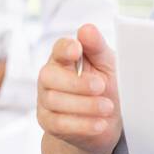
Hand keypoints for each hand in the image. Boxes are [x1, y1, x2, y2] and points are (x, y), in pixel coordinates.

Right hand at [36, 23, 121, 153]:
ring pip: (55, 101)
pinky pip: (60, 124)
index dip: (65, 49)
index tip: (77, 50)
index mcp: (63, 58)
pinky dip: (82, 124)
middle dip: (77, 83)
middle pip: (49, 76)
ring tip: (108, 107)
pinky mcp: (48, 123)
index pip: (58, 49)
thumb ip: (97, 47)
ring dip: (85, 105)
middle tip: (102, 86)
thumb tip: (86, 29)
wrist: (103, 122)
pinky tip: (100, 124)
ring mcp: (45, 100)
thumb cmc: (104, 87)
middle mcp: (49, 77)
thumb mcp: (107, 65)